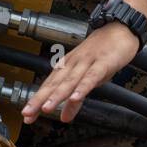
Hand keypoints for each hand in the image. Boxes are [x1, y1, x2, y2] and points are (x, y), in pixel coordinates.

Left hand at [22, 22, 139, 123]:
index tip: (27, 116)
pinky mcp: (103, 63)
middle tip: (28, 114)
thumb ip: (75, 100)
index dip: (36, 101)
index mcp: (67, 66)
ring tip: (47, 108)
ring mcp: (87, 62)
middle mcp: (73, 64)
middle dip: (39, 99)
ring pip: (70, 81)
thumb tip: (64, 118)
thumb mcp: (88, 79)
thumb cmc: (103, 54)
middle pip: (54, 84)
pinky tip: (76, 97)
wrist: (120, 29)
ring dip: (57, 95)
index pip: (48, 86)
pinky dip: (83, 87)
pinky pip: (91, 77)